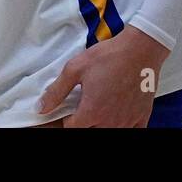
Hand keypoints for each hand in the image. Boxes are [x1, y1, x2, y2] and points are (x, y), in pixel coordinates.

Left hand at [37, 25, 171, 126]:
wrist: (140, 49)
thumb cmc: (109, 56)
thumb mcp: (75, 68)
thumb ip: (57, 90)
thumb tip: (40, 107)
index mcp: (91, 112)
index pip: (72, 128)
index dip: (68, 120)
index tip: (70, 109)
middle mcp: (109, 122)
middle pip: (91, 131)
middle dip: (85, 121)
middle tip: (87, 105)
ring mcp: (127, 121)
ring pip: (109, 132)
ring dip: (102, 123)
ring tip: (102, 107)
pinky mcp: (141, 117)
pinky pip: (131, 131)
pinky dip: (123, 125)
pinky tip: (120, 114)